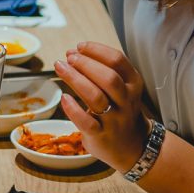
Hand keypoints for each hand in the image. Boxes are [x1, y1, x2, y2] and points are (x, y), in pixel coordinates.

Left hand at [54, 41, 148, 171]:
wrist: (132, 146)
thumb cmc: (119, 110)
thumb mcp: (121, 88)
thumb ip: (100, 70)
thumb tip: (73, 52)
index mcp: (133, 84)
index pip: (118, 61)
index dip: (96, 50)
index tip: (79, 46)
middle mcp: (126, 100)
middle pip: (109, 78)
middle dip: (86, 64)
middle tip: (69, 57)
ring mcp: (114, 119)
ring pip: (96, 97)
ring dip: (75, 79)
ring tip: (60, 67)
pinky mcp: (100, 135)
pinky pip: (86, 122)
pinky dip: (73, 109)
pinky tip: (63, 97)